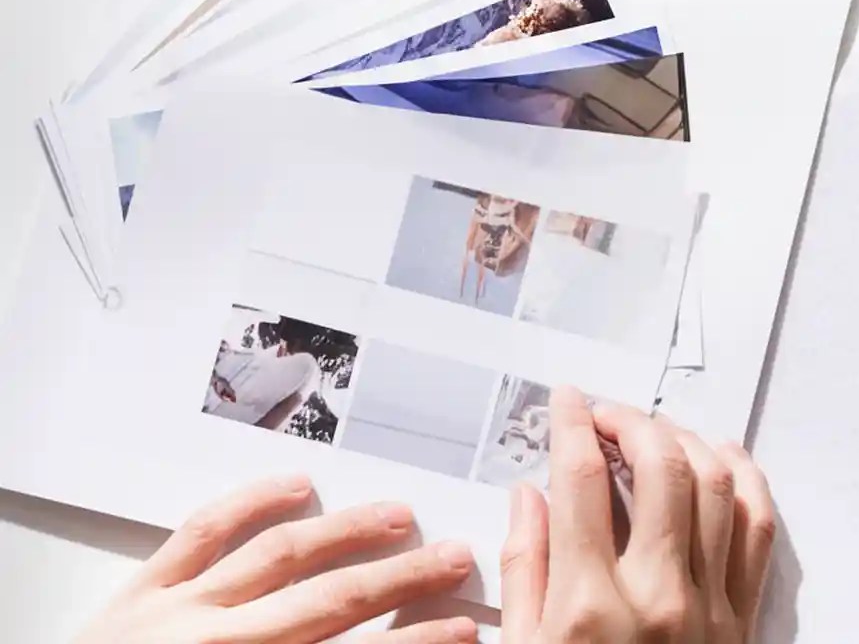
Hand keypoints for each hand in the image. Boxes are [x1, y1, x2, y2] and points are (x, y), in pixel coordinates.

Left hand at [77, 476, 477, 643]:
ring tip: (398, 515)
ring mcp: (178, 610)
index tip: (462, 629)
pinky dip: (250, 502)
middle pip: (333, 599)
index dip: (417, 641)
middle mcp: (221, 643)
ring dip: (347, 531)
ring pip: (280, 555)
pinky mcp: (140, 591)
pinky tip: (294, 485)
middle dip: (403, 578)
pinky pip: (202, 532)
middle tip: (453, 557)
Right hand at [501, 388, 775, 641]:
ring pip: (715, 485)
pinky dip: (746, 478)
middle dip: (631, 420)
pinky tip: (722, 455)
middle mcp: (657, 596)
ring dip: (685, 439)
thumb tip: (529, 495)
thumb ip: (525, 569)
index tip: (566, 401)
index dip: (572, 423)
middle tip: (606, 413)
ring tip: (654, 429)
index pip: (582, 479)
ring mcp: (709, 605)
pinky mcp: (743, 617)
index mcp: (589, 606)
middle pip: (659, 466)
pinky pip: (759, 527)